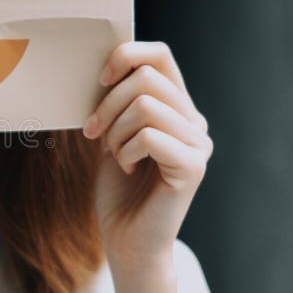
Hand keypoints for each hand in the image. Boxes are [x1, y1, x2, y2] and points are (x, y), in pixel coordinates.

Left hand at [82, 41, 212, 274]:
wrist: (125, 238)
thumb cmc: (116, 187)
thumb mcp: (110, 132)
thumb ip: (115, 100)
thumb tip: (101, 64)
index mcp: (176, 106)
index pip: (159, 54)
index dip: (125, 56)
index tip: (99, 80)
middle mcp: (194, 120)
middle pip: (146, 77)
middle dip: (107, 105)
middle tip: (94, 134)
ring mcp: (198, 143)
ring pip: (146, 105)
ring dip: (115, 132)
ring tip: (116, 156)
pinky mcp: (193, 166)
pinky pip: (150, 136)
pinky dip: (126, 151)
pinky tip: (128, 169)